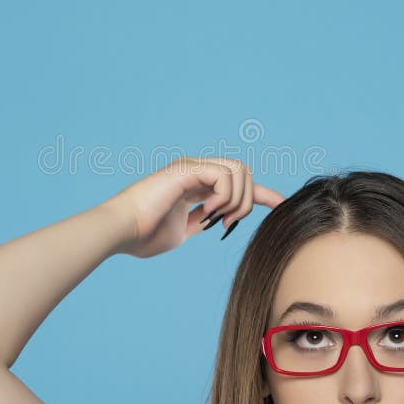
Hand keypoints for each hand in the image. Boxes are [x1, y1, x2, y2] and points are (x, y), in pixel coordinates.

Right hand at [104, 156, 284, 257]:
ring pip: (239, 170)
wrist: (120, 232)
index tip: (283, 207)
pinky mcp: (185, 169)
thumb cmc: (141, 235)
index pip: (237, 183)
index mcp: (195, 185)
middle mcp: (195, 171)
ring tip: (216, 220)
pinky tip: (207, 213)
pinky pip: (223, 175)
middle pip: (244, 172)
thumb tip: (215, 224)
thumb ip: (199, 223)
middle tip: (226, 226)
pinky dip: (224, 196)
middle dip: (246, 201)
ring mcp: (190, 168)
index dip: (262, 194)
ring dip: (236, 201)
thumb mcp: (181, 232)